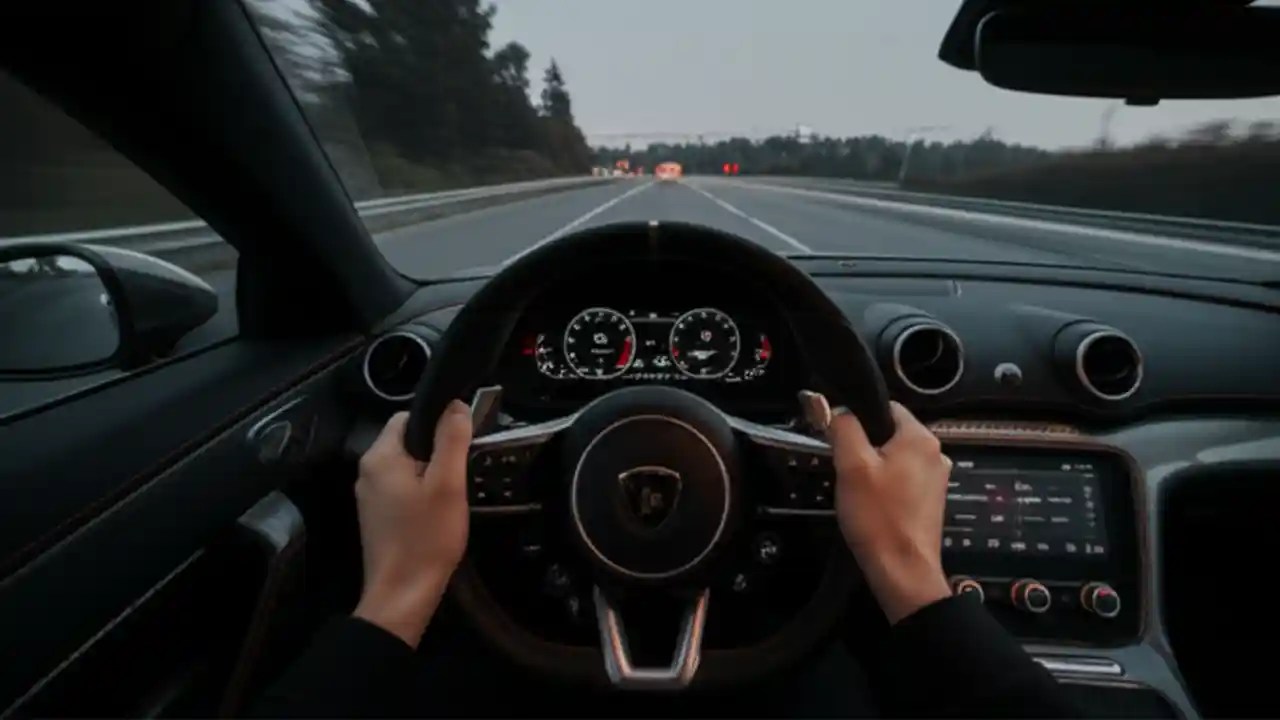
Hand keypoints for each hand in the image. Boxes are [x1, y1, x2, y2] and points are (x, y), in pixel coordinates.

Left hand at [352, 402, 471, 647]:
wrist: (402, 595)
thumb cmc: (426, 537)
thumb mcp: (448, 484)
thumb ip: (451, 439)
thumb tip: (455, 405)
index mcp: (379, 456)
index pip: (409, 417)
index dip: (438, 425)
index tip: (460, 446)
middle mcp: (367, 471)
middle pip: (407, 442)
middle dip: (436, 453)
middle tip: (458, 477)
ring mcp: (368, 496)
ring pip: (406, 467)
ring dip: (429, 475)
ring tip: (449, 498)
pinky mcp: (375, 516)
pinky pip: (400, 489)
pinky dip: (420, 494)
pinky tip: (435, 515)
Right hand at [828, 401, 952, 623]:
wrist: (902, 570)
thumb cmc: (877, 516)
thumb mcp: (851, 465)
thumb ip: (843, 428)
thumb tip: (839, 410)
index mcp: (920, 437)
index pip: (886, 407)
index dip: (858, 418)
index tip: (840, 439)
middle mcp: (936, 453)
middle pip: (890, 434)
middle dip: (865, 447)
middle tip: (845, 469)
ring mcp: (937, 479)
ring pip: (895, 458)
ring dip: (874, 468)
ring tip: (857, 491)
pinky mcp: (931, 501)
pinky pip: (903, 480)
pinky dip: (886, 487)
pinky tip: (873, 505)